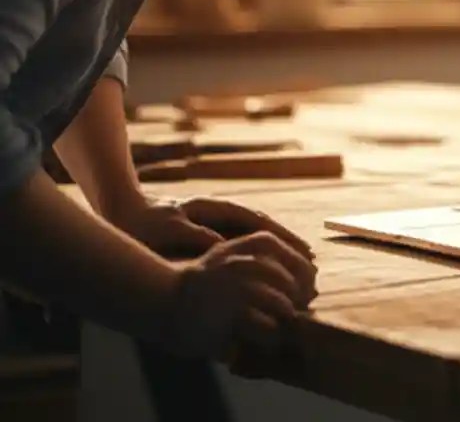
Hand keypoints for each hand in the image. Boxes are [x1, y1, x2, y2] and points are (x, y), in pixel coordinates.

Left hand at [110, 196, 313, 260]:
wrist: (122, 214)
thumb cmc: (143, 223)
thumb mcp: (167, 228)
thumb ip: (195, 236)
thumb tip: (221, 246)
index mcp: (216, 209)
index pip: (257, 221)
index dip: (282, 235)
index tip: (302, 249)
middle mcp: (222, 216)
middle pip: (263, 229)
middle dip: (288, 245)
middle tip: (312, 262)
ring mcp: (218, 227)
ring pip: (255, 240)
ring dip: (277, 253)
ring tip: (300, 269)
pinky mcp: (210, 240)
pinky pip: (242, 249)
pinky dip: (260, 259)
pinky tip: (270, 275)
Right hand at [166, 231, 318, 358]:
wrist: (163, 297)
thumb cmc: (205, 280)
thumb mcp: (234, 254)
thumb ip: (267, 256)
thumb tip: (312, 271)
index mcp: (255, 244)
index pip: (301, 261)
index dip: (306, 279)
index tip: (304, 292)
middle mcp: (251, 262)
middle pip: (297, 286)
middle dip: (298, 303)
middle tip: (289, 315)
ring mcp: (241, 287)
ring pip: (284, 307)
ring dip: (283, 322)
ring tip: (273, 328)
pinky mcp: (232, 313)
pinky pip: (266, 327)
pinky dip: (268, 336)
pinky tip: (259, 338)